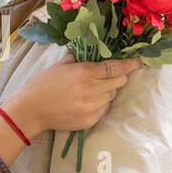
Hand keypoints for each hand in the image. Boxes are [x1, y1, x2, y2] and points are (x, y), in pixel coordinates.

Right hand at [2, 53, 142, 136]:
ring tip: (90, 90)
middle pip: (119, 82)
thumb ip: (80, 57)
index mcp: (85, 73)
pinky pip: (104, 109)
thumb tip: (96, 51)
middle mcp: (92, 90)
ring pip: (112, 96)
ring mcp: (92, 107)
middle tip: (105, 76)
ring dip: (107, 91)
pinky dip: (100, 104)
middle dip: (117, 77)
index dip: (130, 64)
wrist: (31, 110)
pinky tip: (85, 102)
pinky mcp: (91, 121)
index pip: (116, 67)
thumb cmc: (43, 84)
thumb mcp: (61, 65)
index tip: (140, 61)